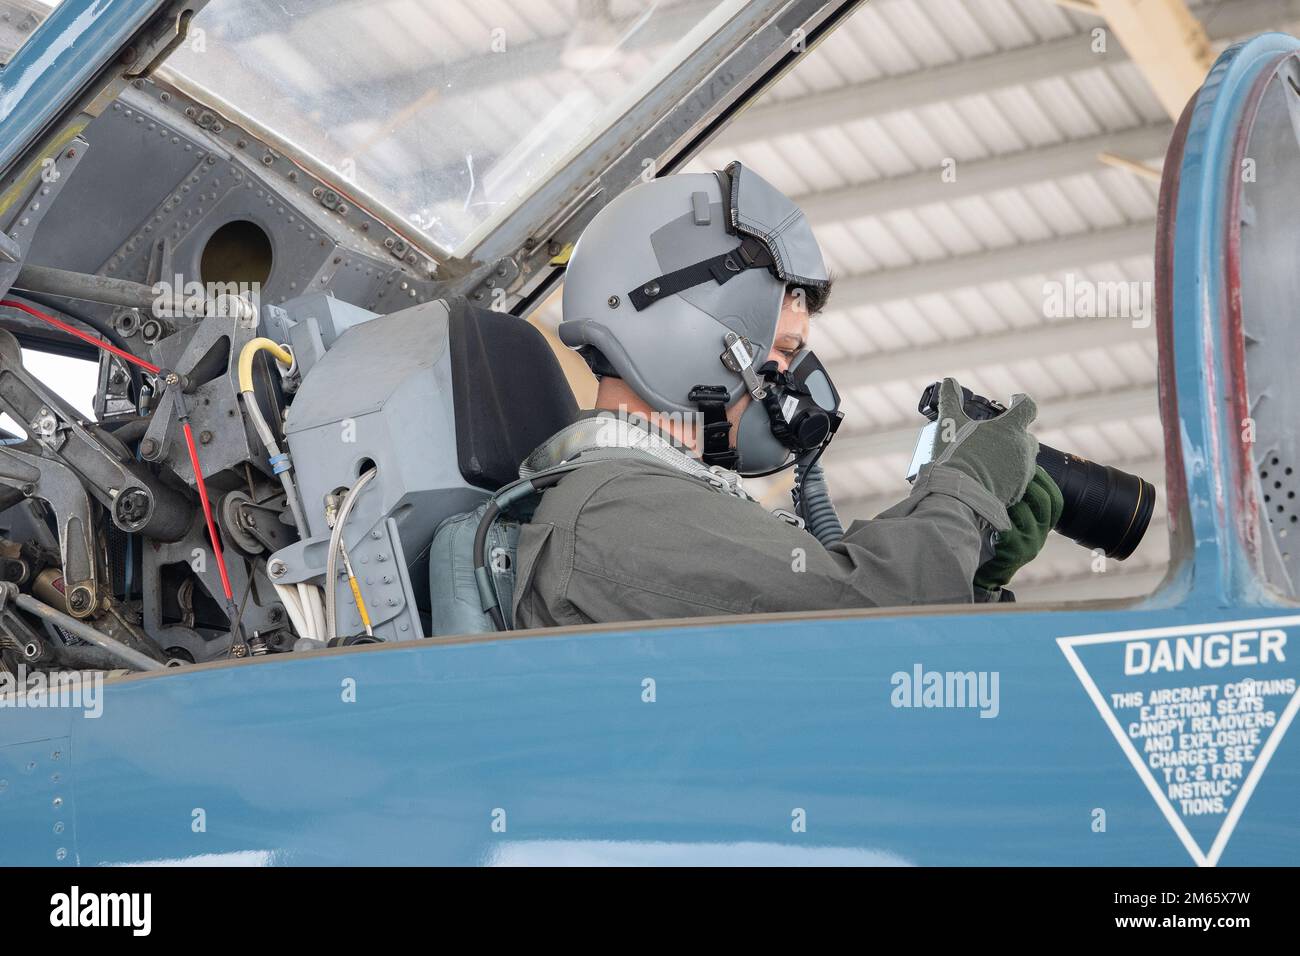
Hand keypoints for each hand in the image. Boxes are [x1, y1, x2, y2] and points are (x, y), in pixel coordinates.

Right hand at [932, 377, 1038, 507]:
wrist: (958, 495)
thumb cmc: (956, 456)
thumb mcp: (949, 423)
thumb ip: (950, 399)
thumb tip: (949, 382)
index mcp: (1012, 428)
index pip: (1027, 407)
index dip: (1020, 401)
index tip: (1013, 401)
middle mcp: (1023, 448)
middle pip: (1026, 435)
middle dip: (1014, 433)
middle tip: (994, 436)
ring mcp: (1024, 471)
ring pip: (1024, 458)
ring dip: (1011, 455)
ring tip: (989, 459)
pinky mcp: (1019, 491)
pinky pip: (1018, 479)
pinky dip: (1008, 475)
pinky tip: (990, 476)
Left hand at [975, 466, 1062, 590]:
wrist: (982, 571)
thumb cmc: (993, 539)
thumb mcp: (1011, 519)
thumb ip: (1016, 500)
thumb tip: (1013, 467)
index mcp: (1044, 526)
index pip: (1055, 500)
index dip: (1044, 480)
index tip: (1031, 465)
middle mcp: (1041, 536)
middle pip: (1044, 502)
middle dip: (1028, 482)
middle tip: (1011, 471)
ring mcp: (1030, 545)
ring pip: (1024, 511)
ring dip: (1009, 496)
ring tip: (994, 485)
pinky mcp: (1015, 552)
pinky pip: (1007, 526)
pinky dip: (996, 513)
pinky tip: (985, 504)